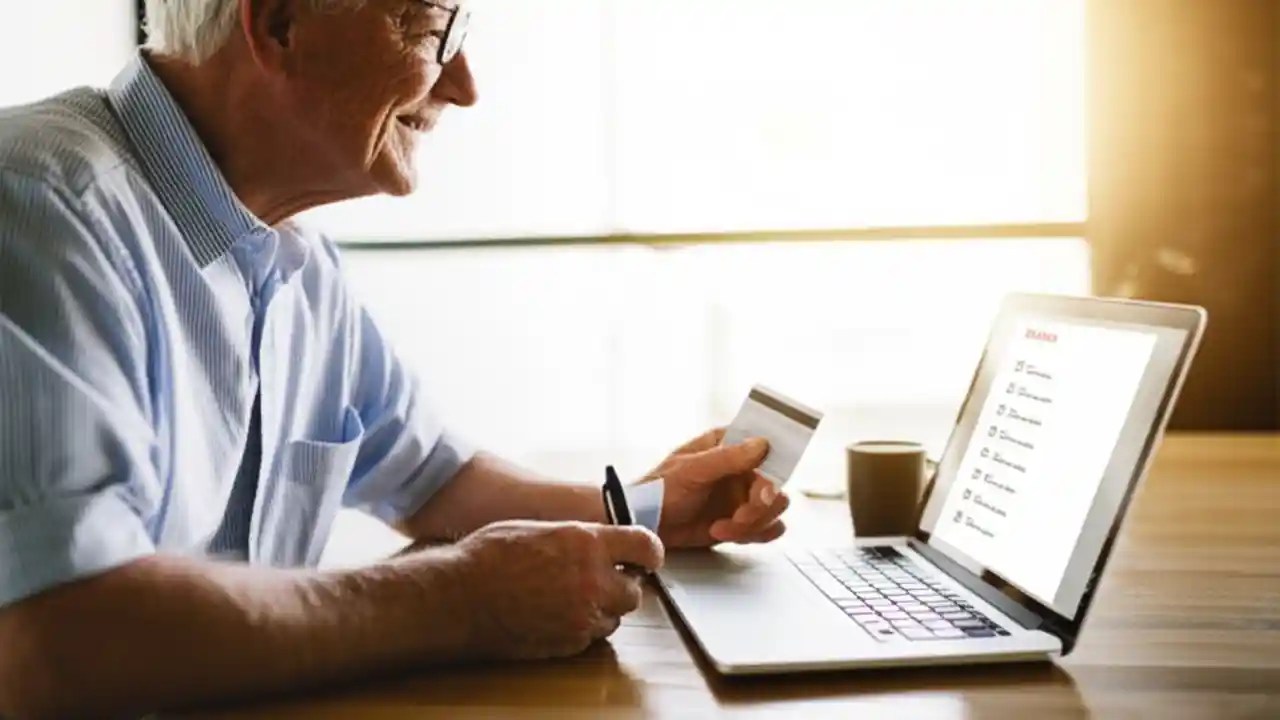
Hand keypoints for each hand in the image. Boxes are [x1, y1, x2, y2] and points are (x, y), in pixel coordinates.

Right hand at [450, 520, 663, 659]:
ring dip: (602, 608)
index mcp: (587, 542)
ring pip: (615, 617)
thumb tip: (601, 541)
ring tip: (570, 597)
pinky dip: (582, 627)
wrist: (459, 597)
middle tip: (600, 578)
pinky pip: (591, 636)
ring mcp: (582, 616)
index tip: (646, 556)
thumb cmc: (489, 555)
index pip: (646, 546)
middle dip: (622, 583)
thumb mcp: (540, 528)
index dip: (648, 552)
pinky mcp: (569, 643)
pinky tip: (556, 614)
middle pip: (635, 590)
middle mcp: (593, 581)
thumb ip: (578, 536)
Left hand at [644, 428, 789, 548]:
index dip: (774, 466)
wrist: (647, 524)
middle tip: (739, 517)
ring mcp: (742, 495)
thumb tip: (762, 444)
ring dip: (753, 524)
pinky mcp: (741, 520)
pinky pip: (766, 528)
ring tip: (721, 529)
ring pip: (774, 509)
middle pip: (776, 485)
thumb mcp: (692, 470)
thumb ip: (728, 458)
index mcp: (729, 446)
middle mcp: (741, 469)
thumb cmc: (661, 489)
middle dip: (761, 507)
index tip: (763, 487)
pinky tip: (725, 533)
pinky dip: (753, 535)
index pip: (768, 448)